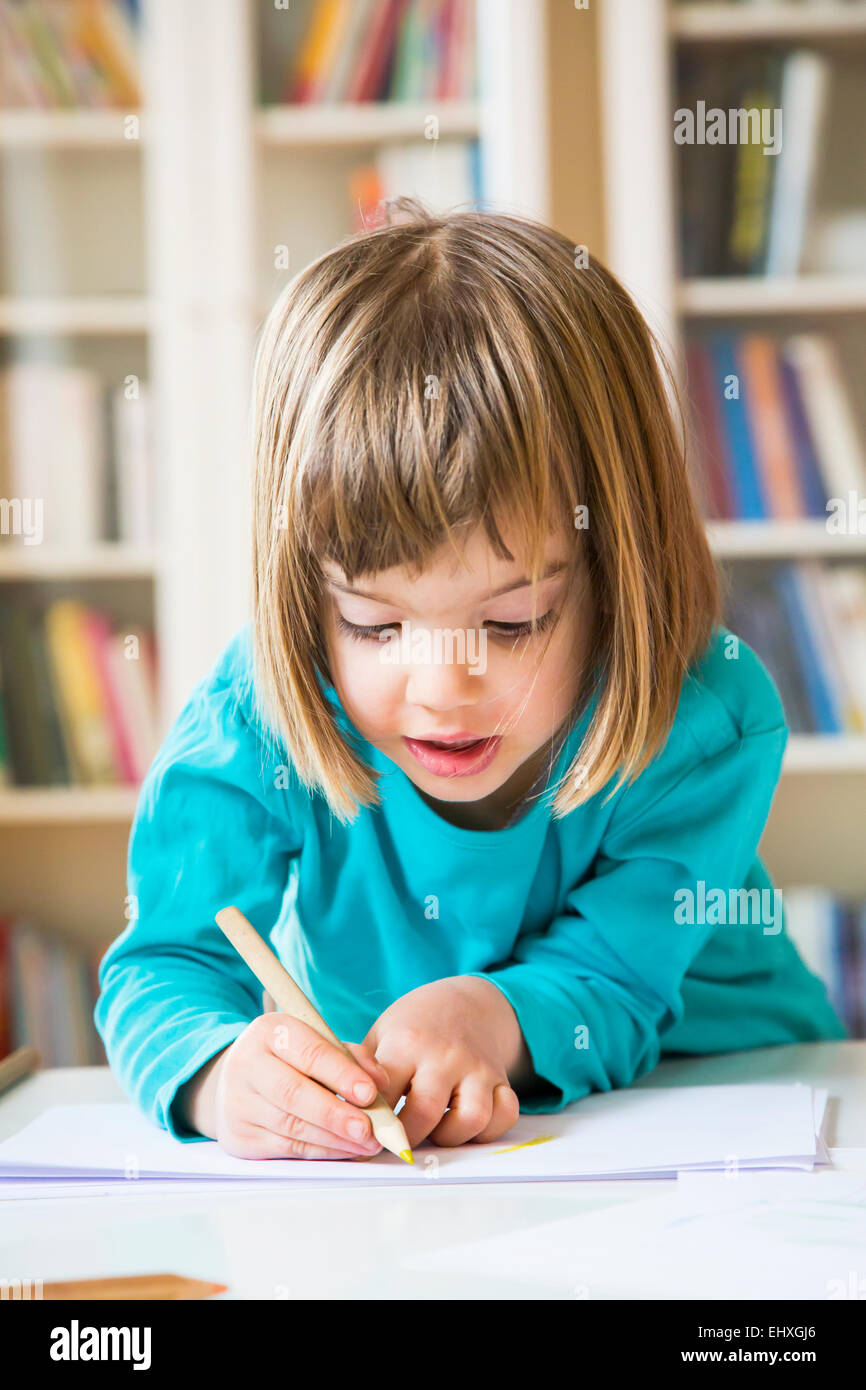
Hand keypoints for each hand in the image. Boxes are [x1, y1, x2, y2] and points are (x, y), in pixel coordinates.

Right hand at [179, 1010, 391, 1160]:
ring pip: (292, 1126)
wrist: (239, 1079)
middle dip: (336, 1114)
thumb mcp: (316, 1041)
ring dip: (334, 1139)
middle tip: (368, 1128)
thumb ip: (351, 1056)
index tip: (370, 1093)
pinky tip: (344, 1150)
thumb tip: (381, 1082)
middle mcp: (246, 1065)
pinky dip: (321, 1152)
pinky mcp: (239, 1137)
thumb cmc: (289, 1058)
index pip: (309, 1052)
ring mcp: (238, 1103)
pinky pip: (287, 1149)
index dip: (341, 1074)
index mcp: (269, 1031)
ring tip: (366, 1143)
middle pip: (294, 1094)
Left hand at [362, 976, 525, 1147]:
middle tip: (396, 1143)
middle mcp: (445, 1055)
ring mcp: (477, 1068)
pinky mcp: (501, 1079)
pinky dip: (489, 1129)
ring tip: (433, 1131)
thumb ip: (360, 1068)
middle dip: (406, 1139)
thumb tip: (333, 1104)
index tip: (363, 1136)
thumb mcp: (381, 1034)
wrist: (467, 1002)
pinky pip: (505, 1115)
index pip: (383, 1091)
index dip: (370, 1120)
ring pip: (471, 1119)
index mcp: (407, 1043)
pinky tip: (466, 1124)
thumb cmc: (416, 1026)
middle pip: (426, 1113)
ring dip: (449, 1137)